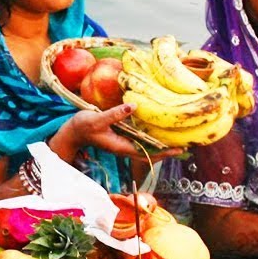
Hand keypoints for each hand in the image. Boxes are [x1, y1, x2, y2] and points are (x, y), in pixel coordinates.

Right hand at [50, 105, 182, 163]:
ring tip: (176, 137)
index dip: (163, 152)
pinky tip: (158, 128)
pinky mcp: (121, 136)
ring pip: (146, 146)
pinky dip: (151, 136)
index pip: (147, 153)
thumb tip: (133, 106)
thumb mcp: (97, 119)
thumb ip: (115, 114)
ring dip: (160, 143)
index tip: (179, 150)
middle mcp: (124, 146)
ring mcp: (123, 142)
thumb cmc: (82, 126)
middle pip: (150, 152)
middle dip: (167, 150)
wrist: (71, 131)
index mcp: (121, 146)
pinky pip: (140, 139)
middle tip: (185, 145)